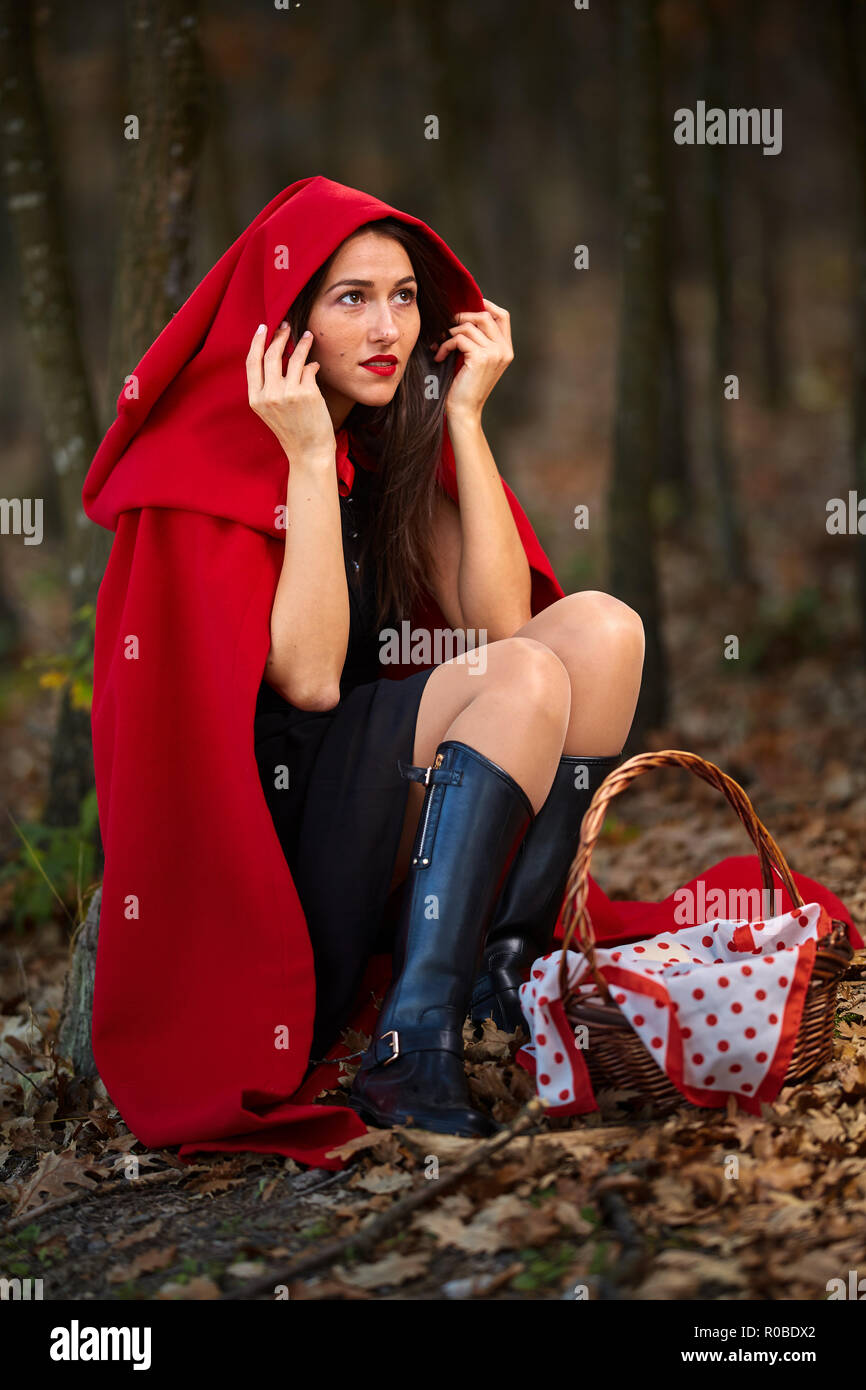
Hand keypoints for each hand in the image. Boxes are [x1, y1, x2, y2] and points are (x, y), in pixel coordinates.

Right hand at [246, 322, 335, 461]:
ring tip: (308, 336)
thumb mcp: (270, 410)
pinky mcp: (308, 393)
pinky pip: (309, 369)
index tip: (263, 327)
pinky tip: (314, 366)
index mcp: (256, 399)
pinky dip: (312, 365)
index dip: (257, 342)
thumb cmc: (291, 430)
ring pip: (294, 358)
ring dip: (302, 344)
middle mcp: (270, 395)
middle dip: (280, 337)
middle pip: (271, 355)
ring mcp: (289, 394)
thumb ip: (269, 386)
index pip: (252, 362)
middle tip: (287, 327)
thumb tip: (279, 353)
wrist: (309, 451)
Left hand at [433, 297, 513, 420]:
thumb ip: (478, 340)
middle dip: (461, 318)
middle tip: (445, 329)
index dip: (487, 305)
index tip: (468, 307)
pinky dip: (445, 345)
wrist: (464, 411)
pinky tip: (439, 356)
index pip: (502, 316)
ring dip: (449, 334)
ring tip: (439, 346)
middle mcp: (504, 350)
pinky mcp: (481, 357)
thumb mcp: (476, 360)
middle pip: (484, 316)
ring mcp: (494, 353)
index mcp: (506, 350)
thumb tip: (463, 316)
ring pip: (468, 326)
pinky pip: (458, 338)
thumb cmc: (465, 387)